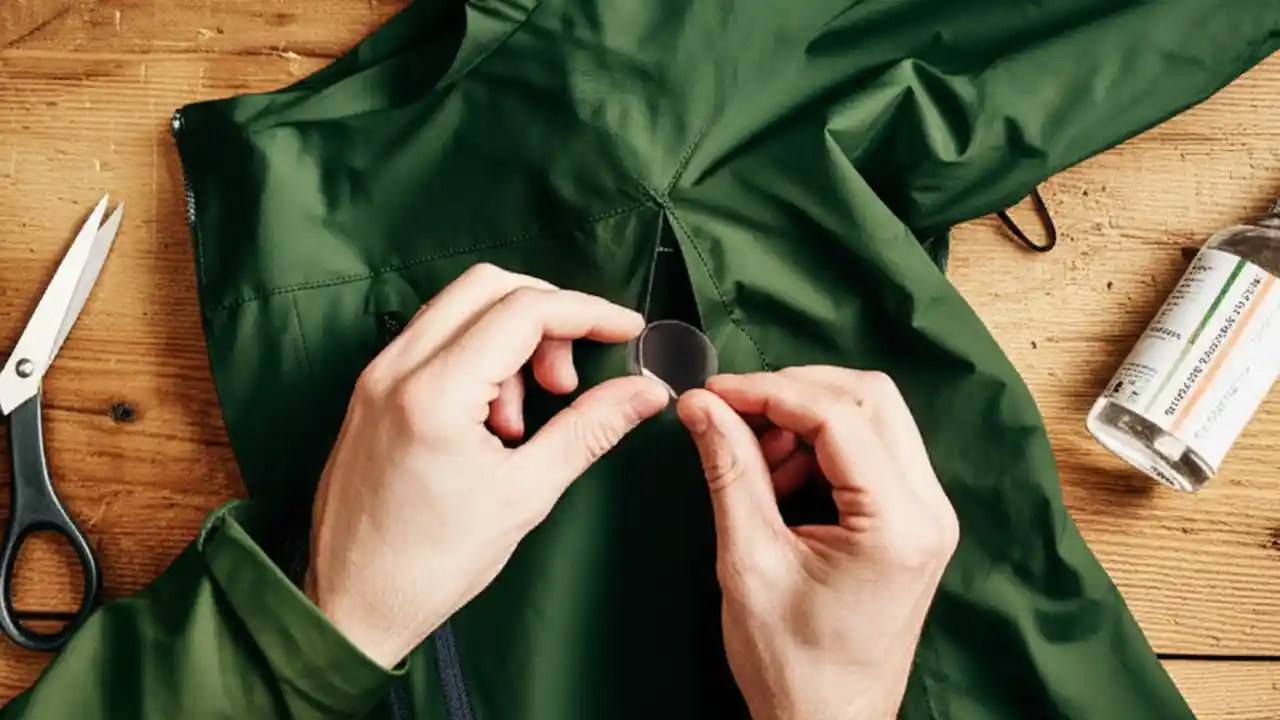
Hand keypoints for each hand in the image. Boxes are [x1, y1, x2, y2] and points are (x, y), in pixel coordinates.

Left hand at [306, 264, 669, 666]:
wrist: (350, 606)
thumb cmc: (433, 563)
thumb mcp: (526, 493)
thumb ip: (589, 428)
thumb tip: (646, 392)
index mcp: (434, 392)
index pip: (524, 311)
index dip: (587, 312)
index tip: (627, 331)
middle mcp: (396, 368)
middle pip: (489, 286)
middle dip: (547, 316)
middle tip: (567, 379)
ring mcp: (376, 375)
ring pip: (459, 307)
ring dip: (510, 337)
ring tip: (521, 418)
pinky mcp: (370, 390)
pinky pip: (434, 338)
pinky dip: (477, 355)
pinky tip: (491, 418)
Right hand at [677, 367, 958, 719]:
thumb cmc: (791, 663)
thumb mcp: (747, 562)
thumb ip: (729, 471)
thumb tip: (701, 406)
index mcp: (896, 524)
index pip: (838, 415)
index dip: (769, 391)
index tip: (714, 394)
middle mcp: (929, 510)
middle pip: (870, 398)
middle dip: (793, 394)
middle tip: (734, 416)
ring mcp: (928, 515)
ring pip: (873, 417)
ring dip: (807, 419)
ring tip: (756, 461)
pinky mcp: (913, 522)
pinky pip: (872, 451)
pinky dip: (822, 447)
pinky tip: (782, 480)